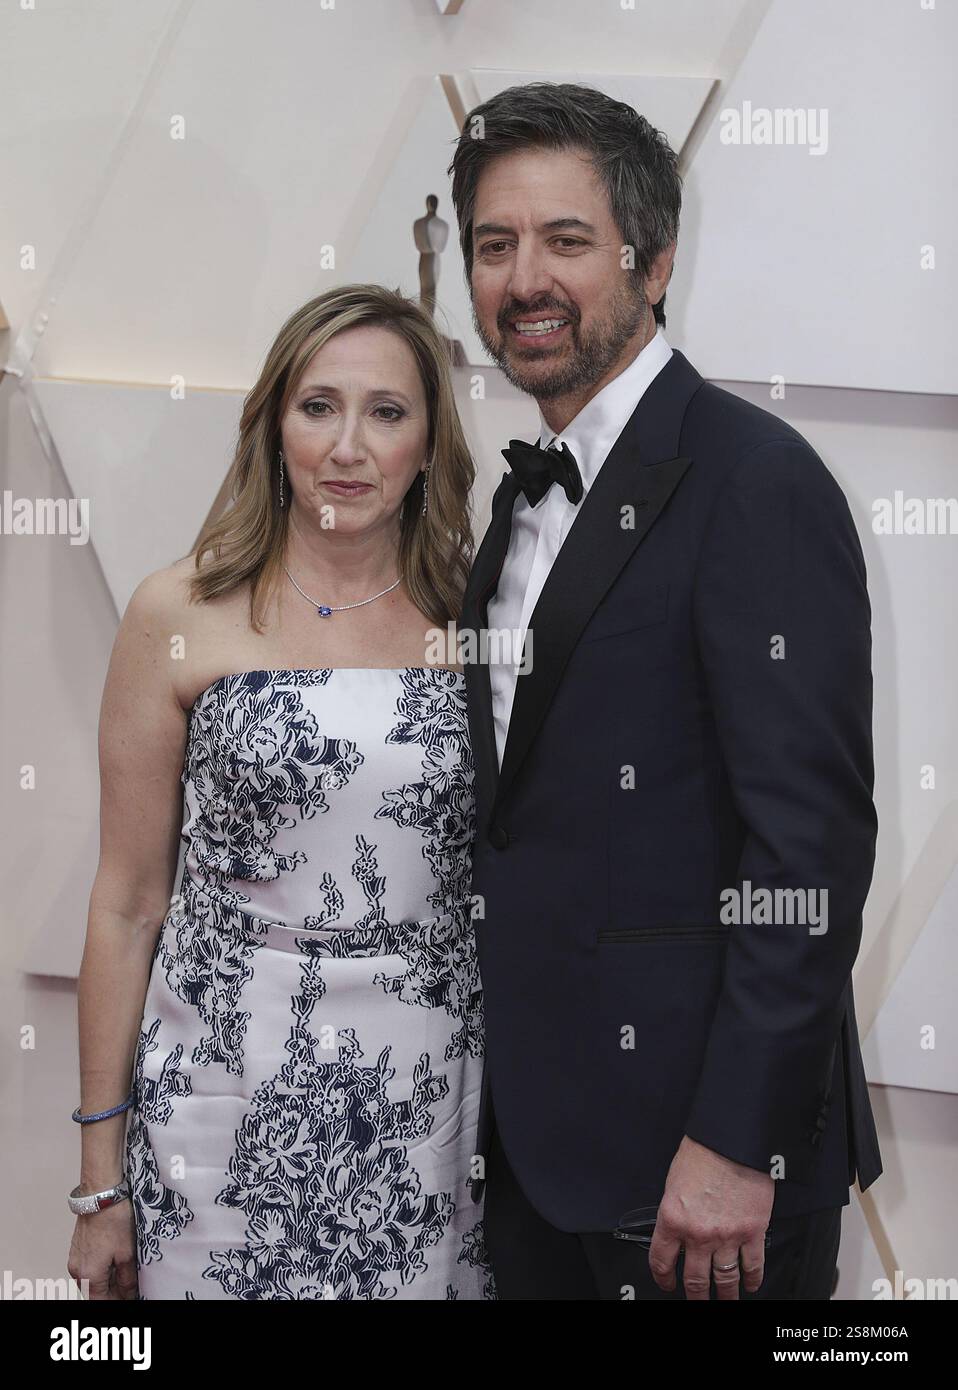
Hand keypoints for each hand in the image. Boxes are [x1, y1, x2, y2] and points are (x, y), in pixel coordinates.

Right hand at [67, 1202, 138, 1299]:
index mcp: (89, 1276)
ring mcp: (75, 1259)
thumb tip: (129, 1293)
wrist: (101, 1195)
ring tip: (123, 1276)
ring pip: (89, 1282)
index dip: (117, 1301)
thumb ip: (127, 1279)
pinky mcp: (77, 1249)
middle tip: (128, 1289)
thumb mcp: (127, 1253)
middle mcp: (77, 1270)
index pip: (101, 1302)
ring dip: (104, 1283)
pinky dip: (99, 1272)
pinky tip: (113, 1264)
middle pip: (93, 1294)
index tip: (129, 1298)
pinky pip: (86, 1269)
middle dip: (110, 1294)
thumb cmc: (113, 1219)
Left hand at [648, 1135, 773, 1300]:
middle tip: (697, 1300)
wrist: (732, 1141)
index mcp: (673, 1219)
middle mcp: (698, 1234)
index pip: (661, 1261)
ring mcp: (727, 1236)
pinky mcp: (752, 1232)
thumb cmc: (703, 1153)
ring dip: (725, 1295)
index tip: (667, 1283)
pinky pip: (753, 1266)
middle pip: (695, 1279)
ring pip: (725, 1279)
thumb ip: (674, 1211)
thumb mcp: (673, 1182)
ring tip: (725, 1300)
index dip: (663, 1278)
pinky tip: (750, 1284)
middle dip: (695, 1296)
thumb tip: (676, 1229)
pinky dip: (752, 1279)